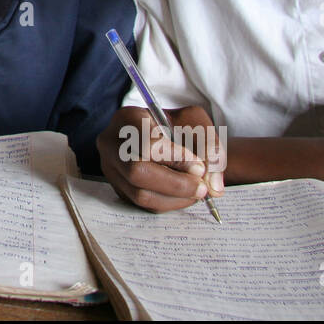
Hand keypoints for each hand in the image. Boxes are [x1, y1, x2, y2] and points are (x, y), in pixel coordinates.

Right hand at [97, 105, 224, 211]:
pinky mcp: (118, 188)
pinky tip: (185, 195)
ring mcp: (111, 168)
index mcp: (127, 118)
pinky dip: (169, 204)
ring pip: (140, 194)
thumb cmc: (180, 127)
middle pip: (136, 172)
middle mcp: (111, 144)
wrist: (169, 136)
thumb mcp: (198, 125)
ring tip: (198, 192)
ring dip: (175, 198)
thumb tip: (213, 187)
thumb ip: (210, 150)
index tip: (199, 166)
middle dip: (175, 184)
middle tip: (202, 187)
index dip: (175, 159)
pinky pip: (143, 205)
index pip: (146, 144)